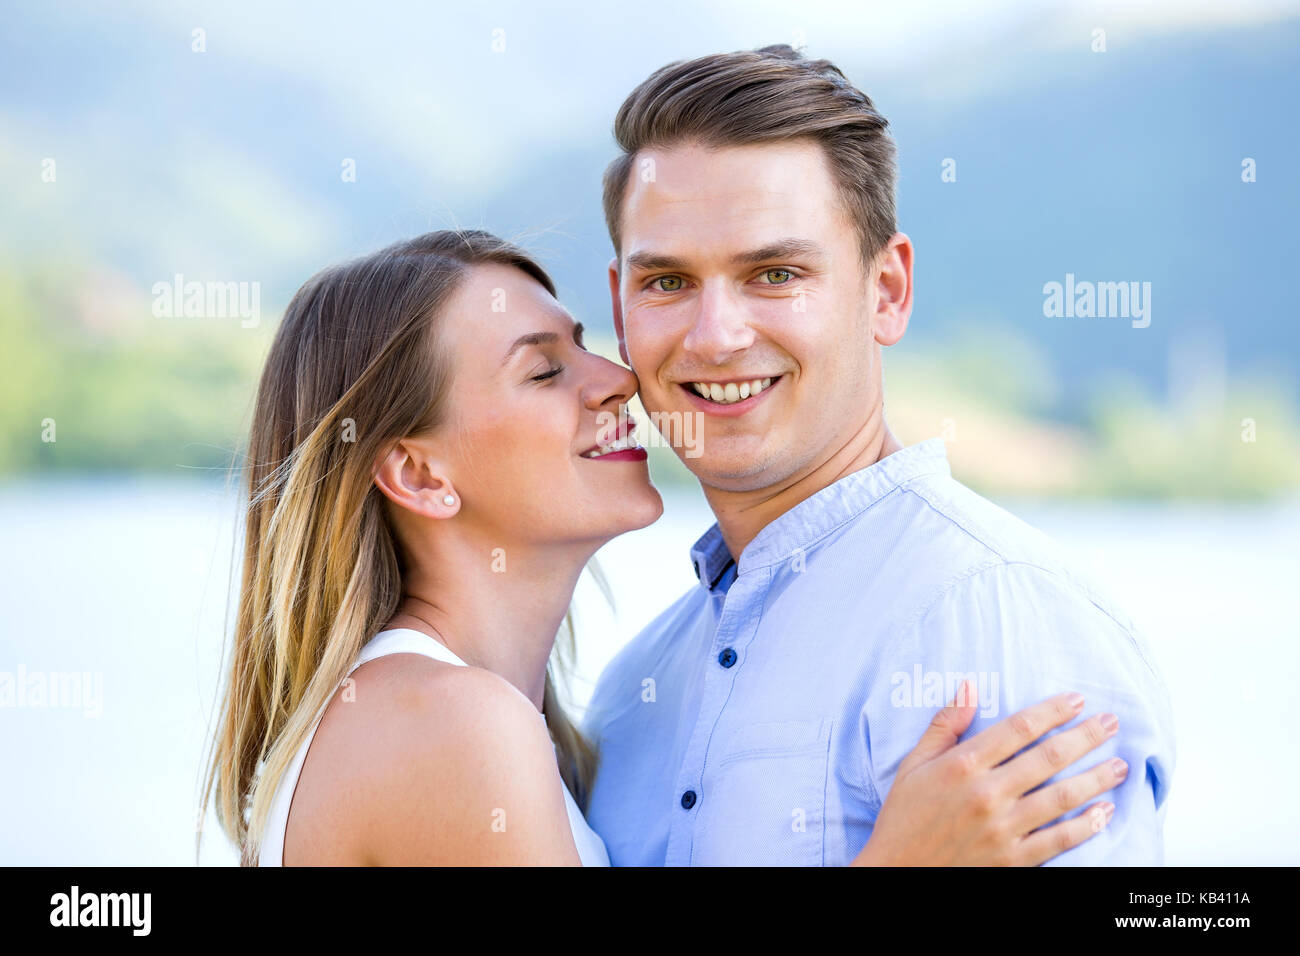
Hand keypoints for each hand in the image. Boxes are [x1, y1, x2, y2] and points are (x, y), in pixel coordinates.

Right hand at [852, 682, 1124, 865]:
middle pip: (1049, 758)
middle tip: (1111, 722)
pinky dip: (1087, 826)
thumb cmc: (904, 817)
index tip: (1076, 700)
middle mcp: (987, 794)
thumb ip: (944, 725)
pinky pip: (1059, 840)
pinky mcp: (1013, 860)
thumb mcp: (913, 765)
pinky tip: (1104, 812)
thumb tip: (969, 687)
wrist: (897, 872)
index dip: (1052, 711)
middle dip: (1086, 737)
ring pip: (1062, 797)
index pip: (1019, 728)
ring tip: (1120, 765)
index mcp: (962, 765)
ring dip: (1096, 778)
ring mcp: (1003, 829)